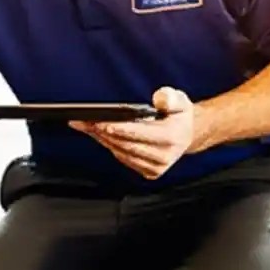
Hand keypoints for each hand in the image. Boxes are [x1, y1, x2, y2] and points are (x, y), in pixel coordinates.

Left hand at [70, 87, 200, 179]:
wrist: (186, 135)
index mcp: (171, 138)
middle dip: (103, 132)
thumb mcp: (179, 100)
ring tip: (85, 125)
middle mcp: (163, 156)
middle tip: (83, 121)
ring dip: (101, 139)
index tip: (101, 123)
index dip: (119, 129)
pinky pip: (122, 158)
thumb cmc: (178, 115)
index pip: (140, 134)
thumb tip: (159, 99)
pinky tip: (97, 134)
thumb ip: (170, 97)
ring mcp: (155, 167)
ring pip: (121, 153)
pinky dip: (108, 146)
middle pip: (126, 144)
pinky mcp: (148, 172)